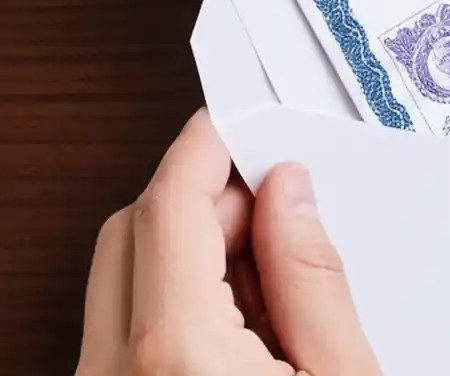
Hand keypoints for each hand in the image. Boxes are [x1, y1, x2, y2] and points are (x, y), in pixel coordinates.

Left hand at [76, 110, 379, 374]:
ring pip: (123, 274)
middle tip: (278, 204)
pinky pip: (124, 323)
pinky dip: (178, 298)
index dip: (201, 151)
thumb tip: (289, 191)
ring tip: (273, 284)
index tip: (232, 120)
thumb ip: (311, 280)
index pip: (169, 210)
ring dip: (192, 251)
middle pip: (132, 231)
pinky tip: (247, 324)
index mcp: (177, 354)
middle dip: (204, 200)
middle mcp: (115, 370)